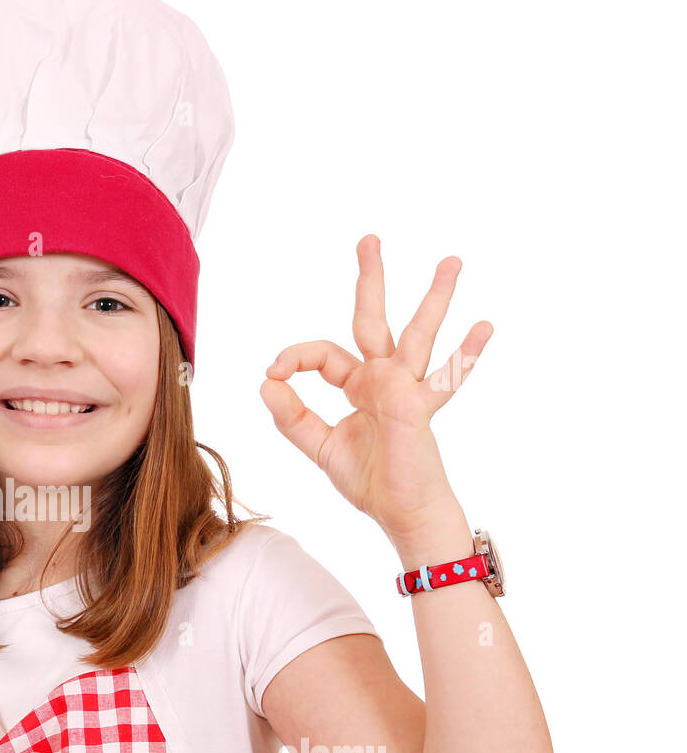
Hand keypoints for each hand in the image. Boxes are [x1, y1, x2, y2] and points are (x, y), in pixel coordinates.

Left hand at [260, 235, 491, 543]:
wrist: (402, 513)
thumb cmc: (370, 481)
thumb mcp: (320, 447)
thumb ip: (293, 417)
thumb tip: (267, 383)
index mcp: (358, 385)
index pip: (323, 354)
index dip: (295, 357)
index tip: (273, 370)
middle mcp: (382, 379)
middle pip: (373, 319)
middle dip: (370, 280)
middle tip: (368, 239)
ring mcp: (406, 388)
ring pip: (418, 334)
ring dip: (434, 297)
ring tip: (451, 260)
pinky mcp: (420, 407)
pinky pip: (446, 377)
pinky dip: (466, 353)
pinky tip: (485, 325)